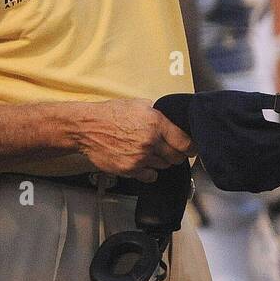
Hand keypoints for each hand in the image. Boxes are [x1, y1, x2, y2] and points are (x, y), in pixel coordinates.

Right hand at [72, 99, 190, 181]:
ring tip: (151, 152)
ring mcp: (140, 158)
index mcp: (156, 123)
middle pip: (176, 157)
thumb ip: (158, 113)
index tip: (191, 148)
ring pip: (163, 166)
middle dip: (176, 154)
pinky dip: (149, 172)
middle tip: (171, 150)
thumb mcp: (139, 104)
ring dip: (161, 161)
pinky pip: (150, 176)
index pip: (185, 142)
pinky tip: (143, 162)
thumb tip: (173, 120)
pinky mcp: (130, 170)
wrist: (87, 128)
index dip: (191, 146)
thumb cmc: (110, 114)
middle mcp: (151, 142)